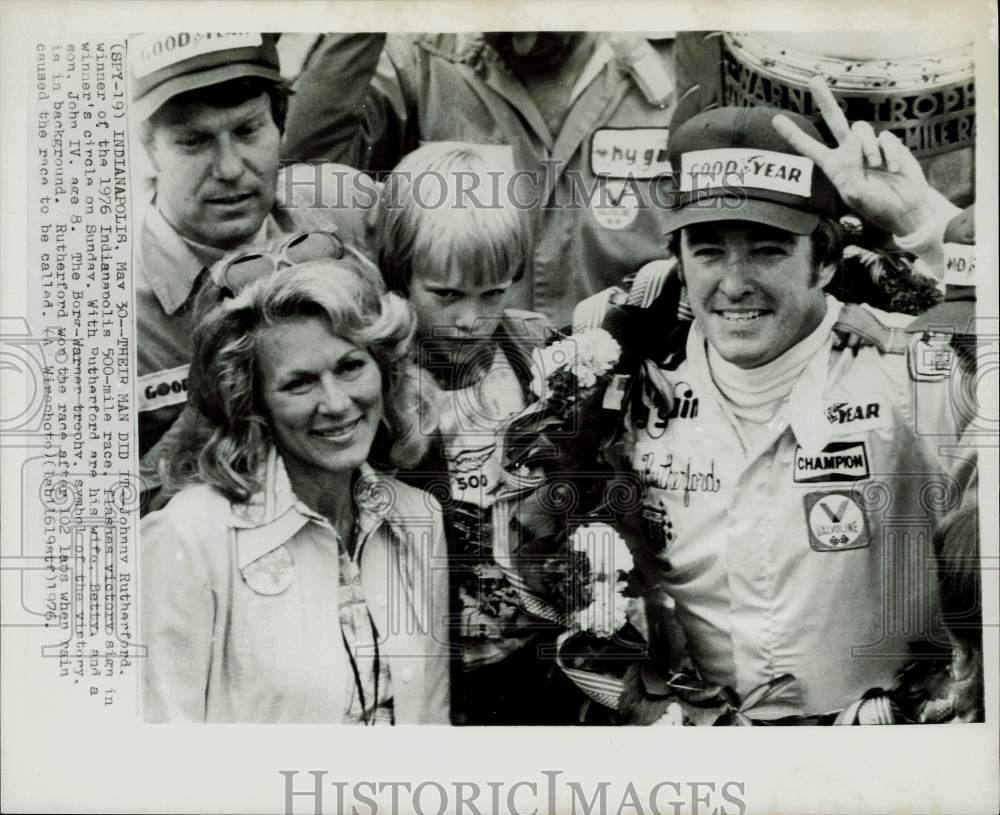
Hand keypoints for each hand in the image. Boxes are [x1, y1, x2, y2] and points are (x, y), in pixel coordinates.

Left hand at [771, 77, 933, 236]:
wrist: (906, 207)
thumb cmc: (878, 206)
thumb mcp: (858, 198)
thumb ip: (852, 178)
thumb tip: (854, 156)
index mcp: (834, 167)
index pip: (810, 148)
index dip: (793, 135)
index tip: (776, 120)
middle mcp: (848, 152)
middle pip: (835, 120)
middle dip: (825, 99)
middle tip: (813, 79)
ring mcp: (868, 146)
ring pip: (862, 130)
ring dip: (870, 149)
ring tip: (878, 168)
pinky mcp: (888, 143)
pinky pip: (886, 137)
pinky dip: (890, 153)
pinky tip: (894, 169)